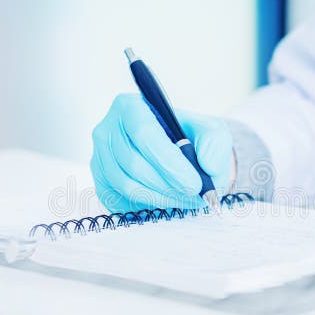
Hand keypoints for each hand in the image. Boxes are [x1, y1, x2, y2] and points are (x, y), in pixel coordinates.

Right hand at [91, 93, 232, 212]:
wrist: (178, 155)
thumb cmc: (190, 138)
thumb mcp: (211, 131)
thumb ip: (214, 142)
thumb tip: (206, 164)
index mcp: (130, 107)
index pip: (144, 134)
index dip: (169, 163)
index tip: (194, 184)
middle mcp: (107, 130)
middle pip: (133, 163)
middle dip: (168, 186)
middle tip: (196, 197)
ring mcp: (100, 158)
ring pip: (126, 185)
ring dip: (161, 199)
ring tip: (187, 201)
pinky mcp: (101, 182)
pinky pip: (119, 202)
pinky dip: (146, 208)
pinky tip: (168, 203)